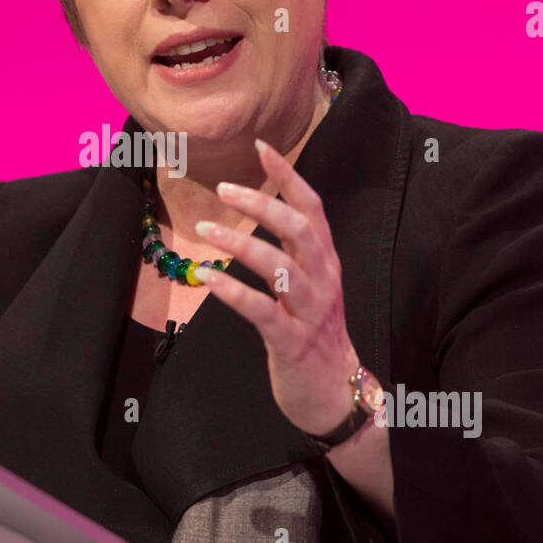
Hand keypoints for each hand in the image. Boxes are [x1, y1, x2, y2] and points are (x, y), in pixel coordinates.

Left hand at [195, 137, 361, 436]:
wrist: (337, 396)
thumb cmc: (315, 336)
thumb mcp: (310, 287)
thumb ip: (292, 252)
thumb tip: (265, 212)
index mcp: (326, 263)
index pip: (312, 208)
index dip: (288, 176)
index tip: (262, 146)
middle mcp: (323, 281)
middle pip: (300, 229)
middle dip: (263, 203)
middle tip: (223, 187)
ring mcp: (310, 312)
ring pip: (281, 267)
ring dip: (242, 244)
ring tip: (205, 230)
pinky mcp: (292, 342)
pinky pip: (262, 311)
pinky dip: (234, 292)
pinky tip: (207, 278)